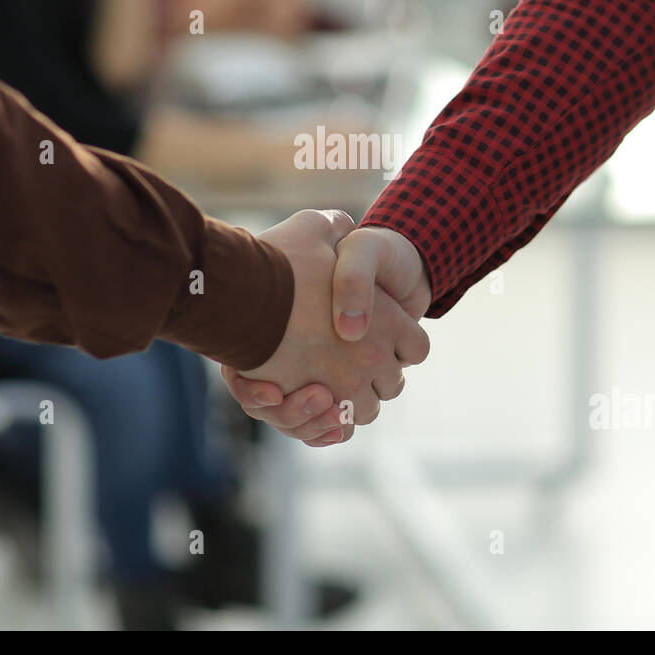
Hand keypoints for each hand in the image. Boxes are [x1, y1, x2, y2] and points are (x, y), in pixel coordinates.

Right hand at [219, 210, 429, 444]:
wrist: (238, 292)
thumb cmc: (277, 260)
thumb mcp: (315, 228)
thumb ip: (336, 227)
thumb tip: (343, 224)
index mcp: (388, 321)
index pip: (417, 348)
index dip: (402, 342)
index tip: (382, 334)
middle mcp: (373, 359)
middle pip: (393, 383)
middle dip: (376, 375)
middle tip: (351, 358)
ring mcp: (345, 387)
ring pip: (365, 410)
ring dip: (351, 401)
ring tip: (328, 383)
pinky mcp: (314, 409)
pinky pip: (337, 429)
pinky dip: (329, 424)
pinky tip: (315, 401)